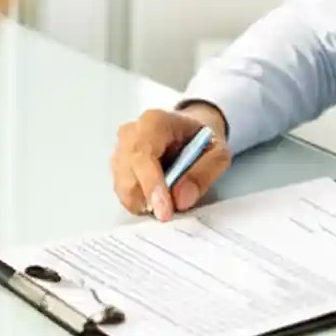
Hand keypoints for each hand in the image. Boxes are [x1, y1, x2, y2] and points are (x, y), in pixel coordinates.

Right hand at [109, 104, 230, 221]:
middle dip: (146, 199)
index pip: (144, 154)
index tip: (164, 210)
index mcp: (155, 122)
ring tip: (168, 202)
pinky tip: (157, 199)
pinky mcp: (118, 167)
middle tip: (168, 214)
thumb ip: (204, 172)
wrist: (189, 130)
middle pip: (128, 172)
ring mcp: (120, 149)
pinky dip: (140, 202)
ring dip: (144, 202)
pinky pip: (123, 191)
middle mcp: (131, 133)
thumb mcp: (218, 152)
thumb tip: (181, 198)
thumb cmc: (200, 138)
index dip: (151, 184)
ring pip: (123, 185)